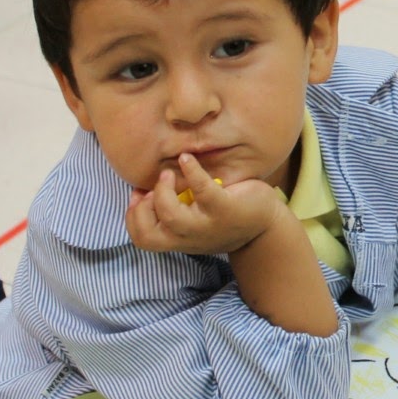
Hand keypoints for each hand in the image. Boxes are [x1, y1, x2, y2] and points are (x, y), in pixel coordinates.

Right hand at [125, 153, 281, 254]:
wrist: (265, 225)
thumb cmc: (224, 218)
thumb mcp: (195, 223)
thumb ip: (173, 211)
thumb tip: (144, 189)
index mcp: (180, 239)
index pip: (143, 240)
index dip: (133, 217)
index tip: (138, 196)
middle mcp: (190, 237)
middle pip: (149, 234)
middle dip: (141, 210)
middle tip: (150, 189)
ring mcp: (207, 225)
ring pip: (171, 216)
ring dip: (163, 191)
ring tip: (169, 173)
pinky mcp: (225, 208)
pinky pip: (202, 190)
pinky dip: (191, 171)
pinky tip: (187, 158)